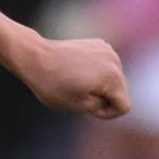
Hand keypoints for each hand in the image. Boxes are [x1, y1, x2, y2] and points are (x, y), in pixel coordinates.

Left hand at [14, 34, 128, 119]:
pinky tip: (77, 71)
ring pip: (114, 78)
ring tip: (76, 83)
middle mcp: (115, 62)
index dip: (107, 114)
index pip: (124, 106)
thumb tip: (109, 101)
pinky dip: (96, 71)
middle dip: (105, 98)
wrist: (35, 57)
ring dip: (101, 84)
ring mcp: (108, 51)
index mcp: (113, 79)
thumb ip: (101, 107)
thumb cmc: (52, 85)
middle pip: (121, 91)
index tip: (88, 110)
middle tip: (79, 97)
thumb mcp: (77, 106)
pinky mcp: (99, 44)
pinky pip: (106, 65)